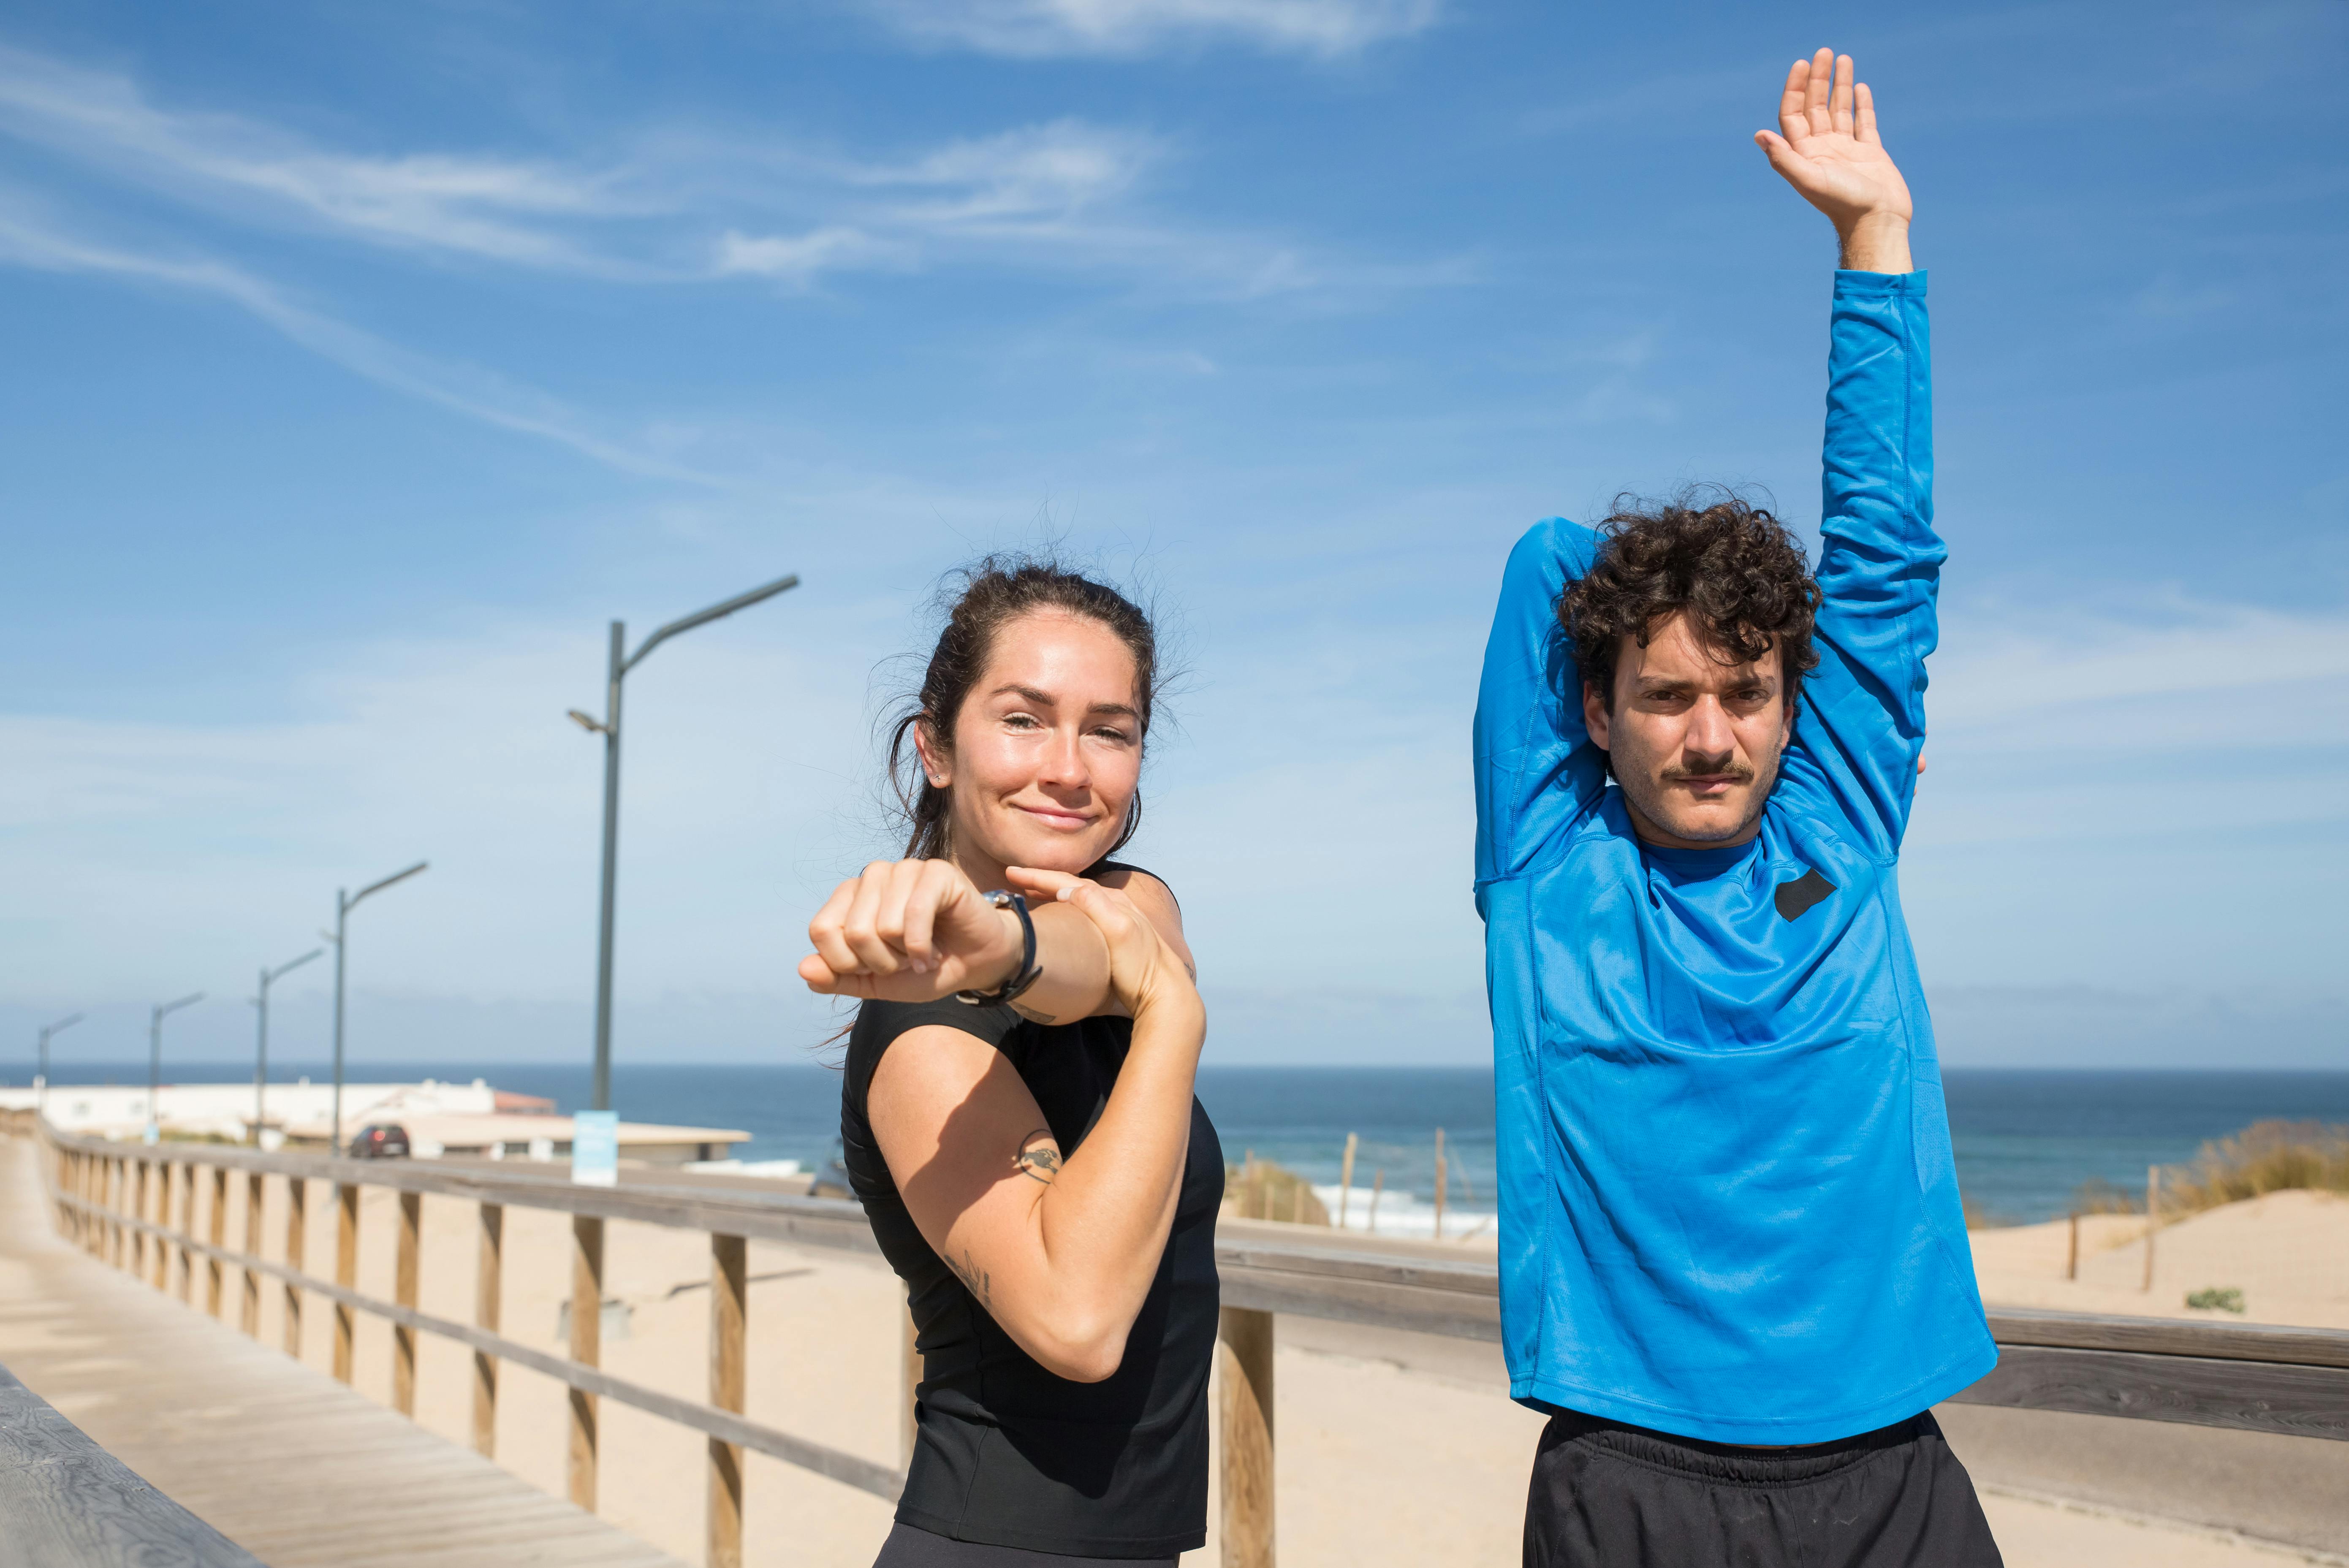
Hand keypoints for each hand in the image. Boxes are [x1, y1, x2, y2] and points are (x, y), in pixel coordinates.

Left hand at [799, 859, 1020, 1000]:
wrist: (975, 965)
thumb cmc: (923, 968)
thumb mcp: (874, 982)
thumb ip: (837, 977)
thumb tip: (802, 968)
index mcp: (849, 897)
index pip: (820, 930)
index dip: (847, 963)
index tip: (877, 966)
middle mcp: (872, 876)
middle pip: (854, 931)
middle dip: (882, 962)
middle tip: (904, 960)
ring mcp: (904, 869)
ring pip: (883, 925)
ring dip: (905, 955)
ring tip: (920, 953)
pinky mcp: (936, 872)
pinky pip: (915, 914)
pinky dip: (922, 948)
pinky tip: (931, 954)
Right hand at [1011, 868, 1198, 1023]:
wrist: (1166, 995)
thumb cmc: (1142, 967)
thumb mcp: (1120, 932)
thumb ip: (1096, 906)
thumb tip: (1067, 888)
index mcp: (1113, 902)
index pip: (1070, 882)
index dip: (1040, 877)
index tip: (1013, 872)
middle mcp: (1117, 907)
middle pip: (1073, 886)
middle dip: (1043, 881)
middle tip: (1016, 877)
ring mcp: (1118, 923)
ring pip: (1080, 899)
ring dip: (1055, 893)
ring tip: (1033, 893)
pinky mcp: (1118, 940)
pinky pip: (1086, 915)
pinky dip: (1069, 909)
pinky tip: (1063, 917)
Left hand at [1754, 49, 1913, 270]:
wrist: (1876, 223)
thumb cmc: (1842, 203)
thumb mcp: (1808, 179)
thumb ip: (1783, 158)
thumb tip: (1759, 135)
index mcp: (1805, 154)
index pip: (1794, 114)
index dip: (1795, 89)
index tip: (1801, 64)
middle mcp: (1823, 149)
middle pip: (1816, 107)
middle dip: (1818, 79)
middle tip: (1823, 52)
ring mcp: (1846, 150)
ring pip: (1841, 110)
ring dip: (1840, 85)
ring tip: (1843, 59)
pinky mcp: (1870, 153)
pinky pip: (1864, 123)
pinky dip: (1862, 105)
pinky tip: (1860, 87)